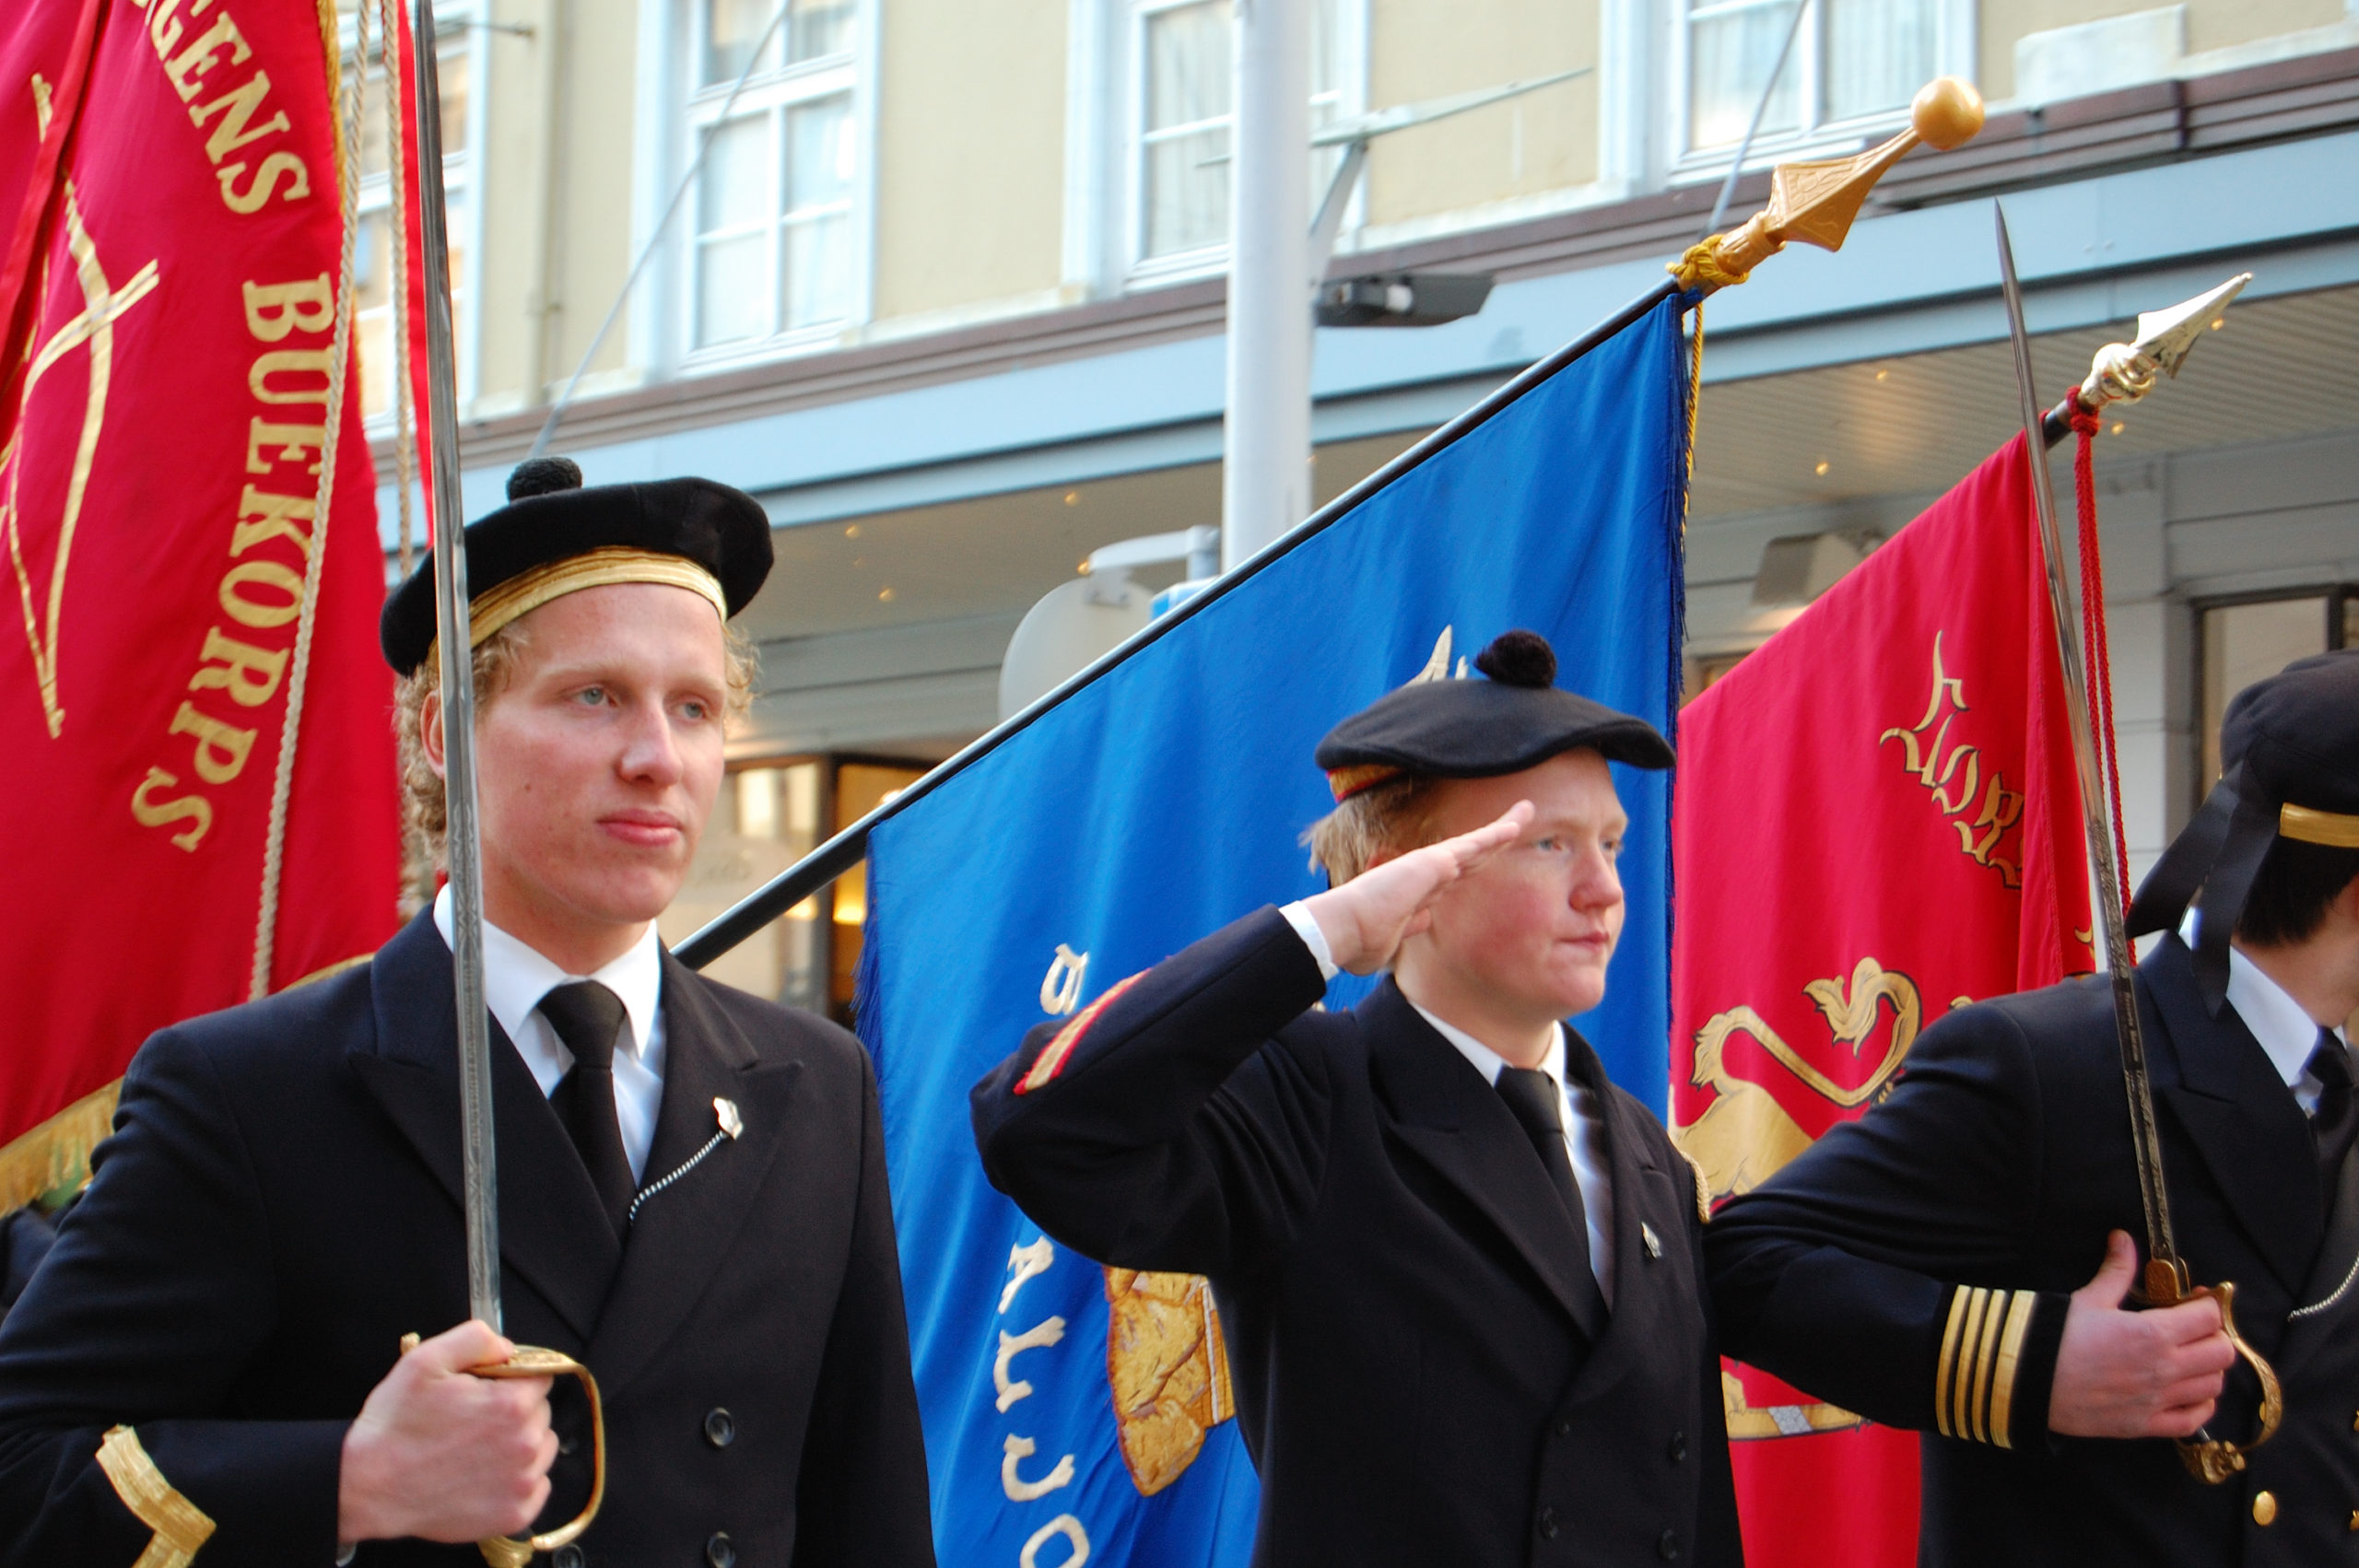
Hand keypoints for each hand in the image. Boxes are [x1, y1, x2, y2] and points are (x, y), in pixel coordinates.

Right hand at [337, 1320, 557, 1546]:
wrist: (368, 1487)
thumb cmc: (395, 1425)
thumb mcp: (425, 1360)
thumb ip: (476, 1339)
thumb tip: (508, 1346)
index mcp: (511, 1404)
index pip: (540, 1376)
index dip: (513, 1378)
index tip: (489, 1388)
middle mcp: (525, 1444)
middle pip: (540, 1412)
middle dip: (515, 1410)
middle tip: (474, 1421)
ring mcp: (522, 1483)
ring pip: (542, 1448)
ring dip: (520, 1444)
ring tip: (476, 1449)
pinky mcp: (514, 1514)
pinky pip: (537, 1488)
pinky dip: (518, 1480)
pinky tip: (485, 1475)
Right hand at [1301, 802, 1531, 973]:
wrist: (1343, 930)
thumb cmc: (1359, 940)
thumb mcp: (1392, 939)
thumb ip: (1412, 926)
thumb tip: (1426, 920)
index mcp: (1419, 894)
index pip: (1454, 876)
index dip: (1472, 864)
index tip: (1486, 856)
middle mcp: (1426, 875)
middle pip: (1471, 855)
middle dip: (1494, 841)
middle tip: (1516, 823)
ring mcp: (1429, 866)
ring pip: (1476, 845)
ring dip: (1502, 830)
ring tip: (1525, 813)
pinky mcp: (1432, 862)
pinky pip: (1472, 846)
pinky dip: (1494, 836)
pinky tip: (1515, 827)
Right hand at [2048, 1231, 2234, 1438]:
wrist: (2027, 1379)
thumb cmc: (2056, 1335)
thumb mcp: (2089, 1298)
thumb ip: (2117, 1270)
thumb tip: (2123, 1238)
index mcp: (2154, 1332)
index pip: (2210, 1317)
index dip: (2207, 1304)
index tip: (2195, 1300)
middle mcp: (2165, 1368)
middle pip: (2223, 1353)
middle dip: (2214, 1336)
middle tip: (2194, 1329)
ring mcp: (2158, 1400)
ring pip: (2213, 1386)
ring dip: (2207, 1369)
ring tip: (2188, 1358)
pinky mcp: (2147, 1424)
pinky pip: (2194, 1420)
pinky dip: (2200, 1406)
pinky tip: (2187, 1392)